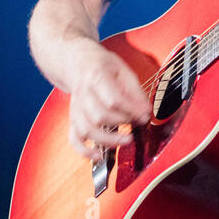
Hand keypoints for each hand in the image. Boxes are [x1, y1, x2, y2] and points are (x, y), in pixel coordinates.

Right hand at [64, 42, 151, 161]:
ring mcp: (75, 108)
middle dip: (122, 123)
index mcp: (96, 76)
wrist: (79, 63)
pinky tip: (99, 155)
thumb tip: (146, 111)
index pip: (113, 99)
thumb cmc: (104, 67)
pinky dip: (85, 151)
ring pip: (87, 130)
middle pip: (99, 116)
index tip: (145, 115)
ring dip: (108, 140)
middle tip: (138, 123)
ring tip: (126, 141)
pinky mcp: (73, 119)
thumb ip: (135, 91)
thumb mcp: (123, 70)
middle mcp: (82, 93)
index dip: (131, 110)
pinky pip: (74, 139)